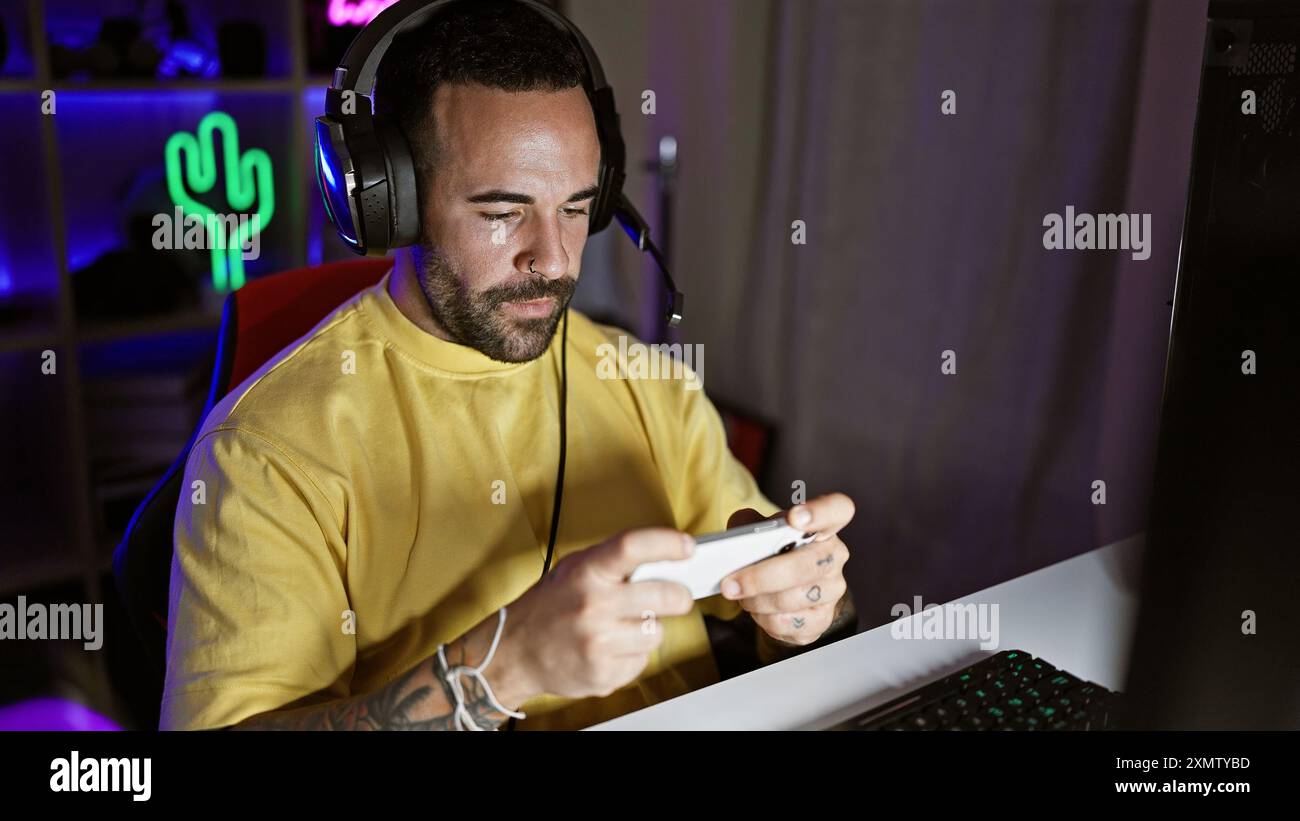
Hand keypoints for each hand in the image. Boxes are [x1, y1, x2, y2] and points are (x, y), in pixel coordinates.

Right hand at [502, 528, 695, 699]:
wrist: (515, 652)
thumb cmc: (549, 607)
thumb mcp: (573, 569)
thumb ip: (612, 562)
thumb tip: (661, 557)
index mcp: (586, 573)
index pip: (633, 547)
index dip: (667, 544)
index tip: (686, 547)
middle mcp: (592, 606)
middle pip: (664, 596)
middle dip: (679, 596)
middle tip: (677, 596)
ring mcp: (598, 643)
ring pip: (657, 632)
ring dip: (649, 628)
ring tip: (624, 626)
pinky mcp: (602, 673)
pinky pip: (642, 660)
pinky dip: (633, 654)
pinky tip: (611, 647)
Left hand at [721, 493, 854, 645]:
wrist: (781, 588)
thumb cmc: (771, 552)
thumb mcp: (759, 531)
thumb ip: (747, 526)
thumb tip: (736, 540)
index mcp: (823, 526)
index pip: (838, 510)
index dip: (820, 512)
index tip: (794, 518)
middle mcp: (834, 557)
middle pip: (805, 566)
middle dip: (761, 577)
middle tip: (730, 584)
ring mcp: (832, 591)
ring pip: (792, 599)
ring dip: (757, 600)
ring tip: (740, 595)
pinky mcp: (821, 619)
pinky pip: (790, 624)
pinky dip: (765, 619)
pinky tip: (757, 611)